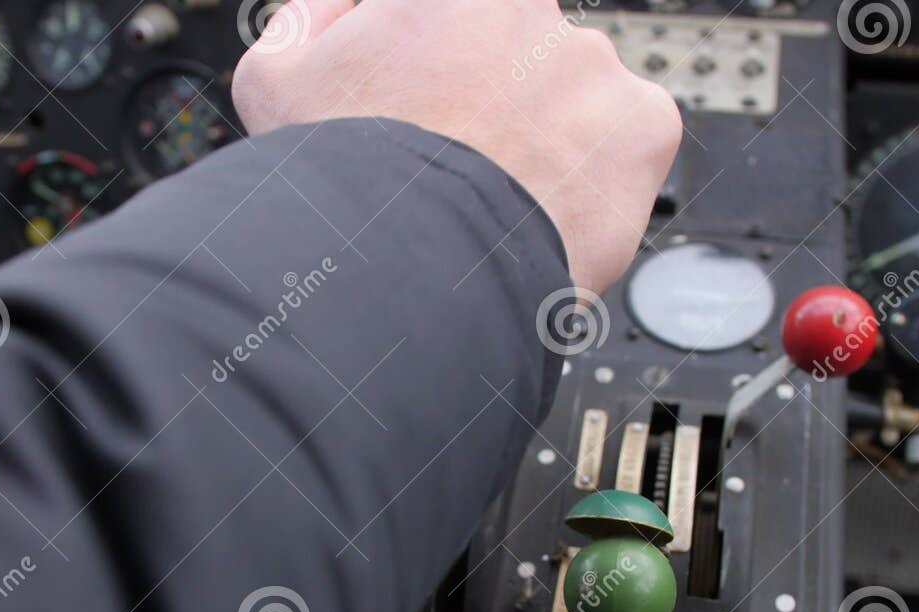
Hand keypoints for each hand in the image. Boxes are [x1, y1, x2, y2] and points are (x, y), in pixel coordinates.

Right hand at [231, 0, 682, 292]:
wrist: (408, 277)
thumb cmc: (343, 182)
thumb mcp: (276, 78)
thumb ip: (316, 21)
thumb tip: (346, 15)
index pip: (448, 14)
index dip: (427, 61)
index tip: (421, 95)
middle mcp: (531, 5)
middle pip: (513, 50)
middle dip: (489, 98)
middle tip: (451, 162)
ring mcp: (593, 64)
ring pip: (571, 97)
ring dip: (541, 137)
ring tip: (492, 200)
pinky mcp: (642, 125)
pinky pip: (625, 146)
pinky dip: (593, 177)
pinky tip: (540, 207)